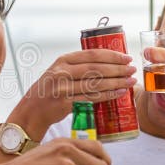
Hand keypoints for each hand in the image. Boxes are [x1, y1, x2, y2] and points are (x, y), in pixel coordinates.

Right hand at [10, 48, 135, 138]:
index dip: (112, 55)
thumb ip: (78, 66)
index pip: (92, 54)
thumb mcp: (59, 71)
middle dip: (118, 68)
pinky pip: (92, 98)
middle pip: (97, 68)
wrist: (32, 110)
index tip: (126, 57)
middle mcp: (62, 71)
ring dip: (117, 82)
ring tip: (130, 81)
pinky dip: (108, 95)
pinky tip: (119, 93)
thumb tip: (107, 63)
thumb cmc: (49, 90)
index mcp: (62, 60)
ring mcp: (63, 87)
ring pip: (96, 83)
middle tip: (132, 69)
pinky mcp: (65, 102)